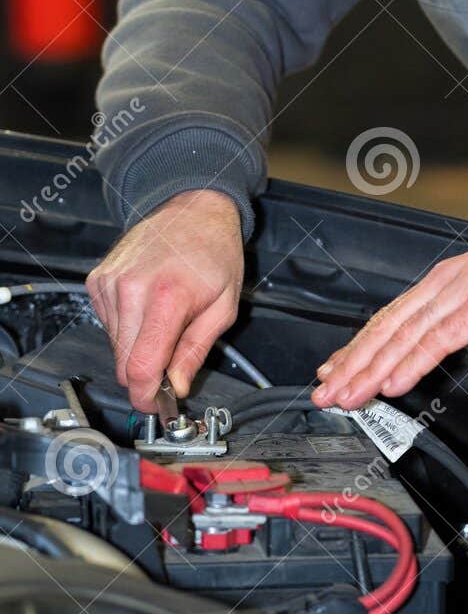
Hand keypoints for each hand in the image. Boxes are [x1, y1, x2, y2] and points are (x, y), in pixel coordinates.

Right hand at [86, 189, 244, 411]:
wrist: (192, 208)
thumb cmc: (213, 252)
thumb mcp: (224, 305)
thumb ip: (197, 350)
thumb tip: (178, 386)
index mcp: (167, 298)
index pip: (142, 367)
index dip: (147, 396)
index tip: (156, 405)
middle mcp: (131, 289)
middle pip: (124, 362)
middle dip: (145, 375)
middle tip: (170, 367)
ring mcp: (109, 283)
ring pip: (115, 345)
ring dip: (137, 347)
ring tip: (164, 321)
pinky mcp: (97, 280)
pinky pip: (107, 324)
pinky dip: (127, 326)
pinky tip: (147, 307)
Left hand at [311, 224, 467, 408]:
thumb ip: (466, 312)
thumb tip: (447, 339)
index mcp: (446, 278)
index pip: (391, 316)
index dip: (360, 345)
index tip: (336, 369)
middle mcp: (446, 281)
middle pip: (388, 327)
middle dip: (353, 362)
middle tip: (326, 392)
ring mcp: (464, 291)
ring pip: (405, 336)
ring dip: (371, 369)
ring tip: (349, 395)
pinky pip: (439, 338)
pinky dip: (412, 362)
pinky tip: (394, 382)